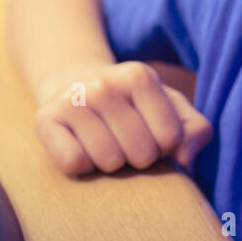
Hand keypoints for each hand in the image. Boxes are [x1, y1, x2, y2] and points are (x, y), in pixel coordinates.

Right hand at [33, 61, 212, 174]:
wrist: (76, 89)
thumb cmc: (133, 108)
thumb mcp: (170, 110)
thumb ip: (195, 130)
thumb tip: (184, 155)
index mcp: (139, 75)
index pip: (170, 138)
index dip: (164, 147)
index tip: (151, 133)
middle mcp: (103, 84)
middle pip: (141, 153)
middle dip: (138, 157)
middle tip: (125, 141)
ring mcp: (72, 100)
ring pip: (108, 161)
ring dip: (110, 163)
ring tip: (104, 143)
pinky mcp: (45, 120)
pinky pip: (74, 163)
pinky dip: (82, 165)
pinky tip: (81, 146)